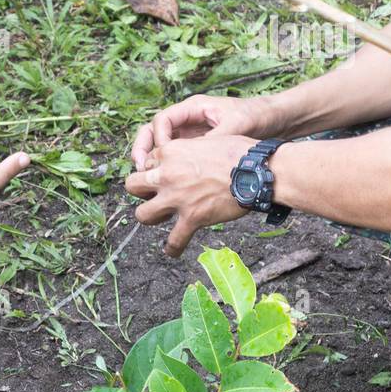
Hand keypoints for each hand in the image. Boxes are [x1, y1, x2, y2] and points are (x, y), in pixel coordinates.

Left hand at [125, 135, 250, 257]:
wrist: (258, 172)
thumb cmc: (240, 153)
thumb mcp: (207, 140)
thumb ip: (189, 149)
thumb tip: (188, 158)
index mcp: (171, 152)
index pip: (148, 161)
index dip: (156, 168)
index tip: (165, 174)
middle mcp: (167, 174)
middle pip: (132, 186)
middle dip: (140, 191)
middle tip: (152, 195)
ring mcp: (177, 198)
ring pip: (142, 215)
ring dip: (150, 218)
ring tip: (159, 218)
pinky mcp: (192, 218)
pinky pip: (174, 240)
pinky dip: (172, 248)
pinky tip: (172, 251)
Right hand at [131, 94, 273, 170]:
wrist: (275, 120)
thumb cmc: (257, 116)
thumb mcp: (238, 124)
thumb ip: (216, 137)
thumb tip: (198, 154)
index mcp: (193, 108)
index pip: (162, 120)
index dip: (159, 138)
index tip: (164, 154)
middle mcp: (187, 120)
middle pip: (152, 132)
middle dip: (142, 149)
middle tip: (140, 168)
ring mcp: (190, 135)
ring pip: (159, 147)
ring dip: (150, 162)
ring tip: (147, 179)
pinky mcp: (196, 149)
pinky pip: (174, 159)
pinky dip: (166, 170)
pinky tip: (168, 184)